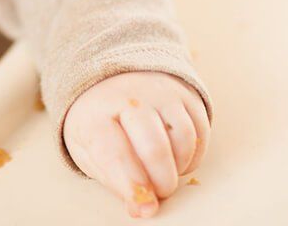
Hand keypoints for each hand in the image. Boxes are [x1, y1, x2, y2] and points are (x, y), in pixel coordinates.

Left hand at [63, 71, 208, 218]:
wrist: (113, 78)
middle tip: (157, 193)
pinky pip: (199, 132)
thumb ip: (112, 180)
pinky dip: (192, 156)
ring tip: (164, 173)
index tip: (144, 208)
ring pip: (183, 139)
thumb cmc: (99, 123)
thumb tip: (139, 209)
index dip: (131, 185)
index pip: (113, 153)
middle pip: (154, 148)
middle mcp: (129, 98)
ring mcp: (159, 92)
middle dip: (161, 182)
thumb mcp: (88, 149)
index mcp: (95, 114)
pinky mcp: (184, 94)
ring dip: (178, 168)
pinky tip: (176, 159)